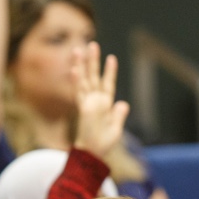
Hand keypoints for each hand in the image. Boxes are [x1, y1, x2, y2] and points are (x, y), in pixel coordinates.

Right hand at [72, 41, 129, 159]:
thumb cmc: (103, 144)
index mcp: (104, 104)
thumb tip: (123, 103)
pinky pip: (78, 93)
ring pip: (83, 80)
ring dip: (81, 65)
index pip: (107, 84)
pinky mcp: (82, 109)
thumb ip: (118, 115)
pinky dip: (76, 81)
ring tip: (78, 49)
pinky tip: (74, 70)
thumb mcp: (116, 128)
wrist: (94, 153)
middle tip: (92, 44)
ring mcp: (87, 103)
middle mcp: (95, 101)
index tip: (111, 58)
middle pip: (93, 77)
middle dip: (92, 61)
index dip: (109, 72)